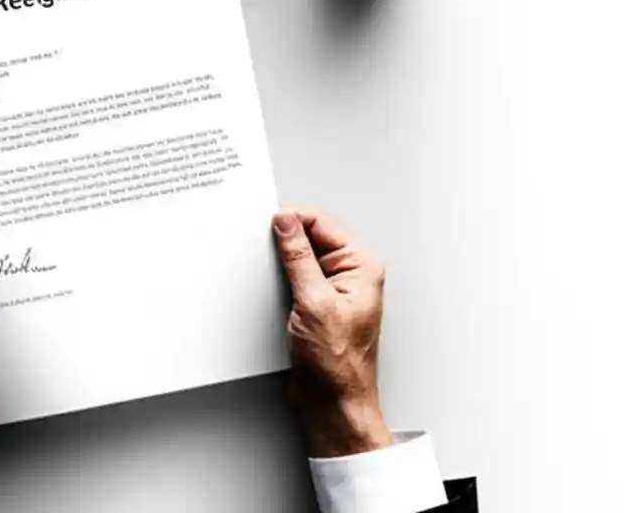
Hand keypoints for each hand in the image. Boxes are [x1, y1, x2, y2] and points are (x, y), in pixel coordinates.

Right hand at [273, 209, 392, 457]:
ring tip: (268, 273)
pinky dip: (279, 279)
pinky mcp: (316, 304)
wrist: (333, 403)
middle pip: (311, 237)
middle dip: (285, 240)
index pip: (323, 223)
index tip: (268, 224)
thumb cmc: (338, 364)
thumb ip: (298, 257)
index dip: (293, 219)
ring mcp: (333, 290)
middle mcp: (350, 275)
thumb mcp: (314, 302)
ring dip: (280, 262)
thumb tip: (286, 222)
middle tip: (262, 246)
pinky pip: (294, 278)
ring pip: (300, 258)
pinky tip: (271, 288)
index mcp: (361, 266)